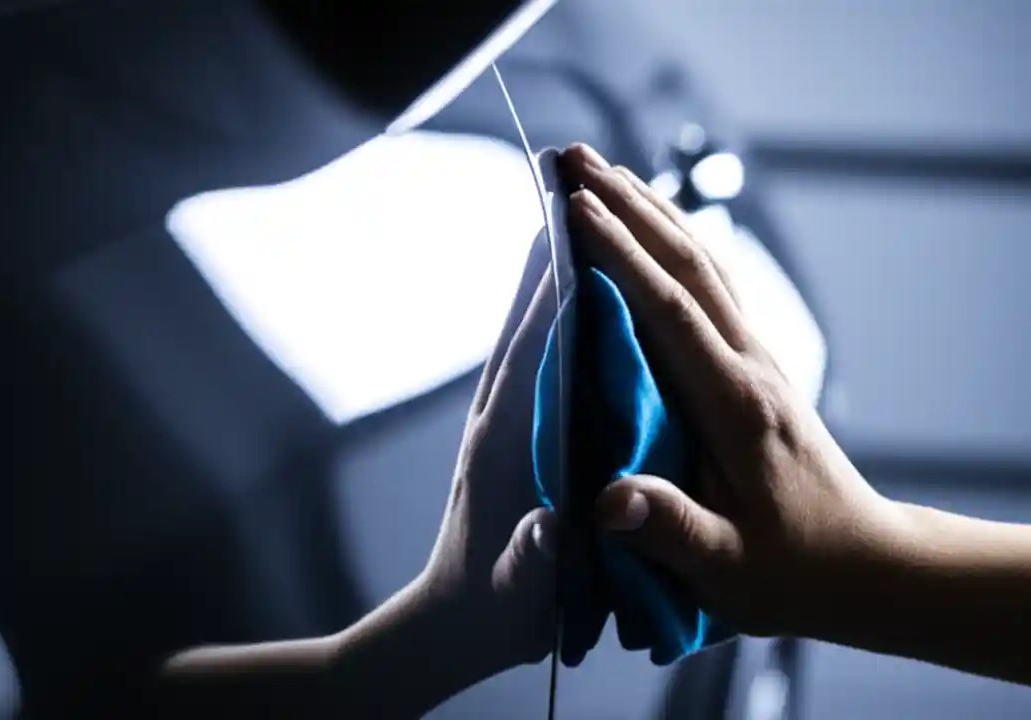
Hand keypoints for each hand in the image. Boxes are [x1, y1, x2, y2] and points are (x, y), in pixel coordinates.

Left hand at [161, 242, 561, 719]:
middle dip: (547, 253)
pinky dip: (553, 310)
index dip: (551, 290)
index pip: (531, 354)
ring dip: (548, 272)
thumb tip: (547, 526)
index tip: (573, 227)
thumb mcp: (522, 595)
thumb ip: (533, 560)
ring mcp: (499, 419)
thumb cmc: (495, 611)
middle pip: (523, 320)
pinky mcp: (509, 428)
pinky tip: (579, 288)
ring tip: (576, 212)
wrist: (451, 625)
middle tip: (574, 182)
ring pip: (525, 329)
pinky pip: (535, 354)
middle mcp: (496, 419)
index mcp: (503, 447)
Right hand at [559, 144, 905, 639]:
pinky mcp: (758, 372)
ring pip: (706, 267)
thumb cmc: (793, 574)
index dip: (621, 255)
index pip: (670, 311)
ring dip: (655, 213)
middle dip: (629, 204)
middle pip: (690, 265)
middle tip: (572, 155)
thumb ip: (670, 531)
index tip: (572, 206)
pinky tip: (656, 234)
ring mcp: (760, 363)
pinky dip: (677, 247)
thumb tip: (607, 500)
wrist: (867, 565)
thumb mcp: (727, 569)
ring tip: (605, 171)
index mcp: (735, 407)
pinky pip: (713, 290)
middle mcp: (752, 368)